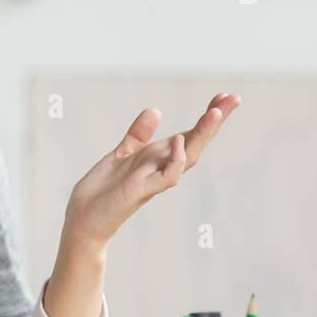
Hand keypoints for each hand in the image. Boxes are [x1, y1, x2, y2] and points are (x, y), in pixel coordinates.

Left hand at [62, 92, 241, 251]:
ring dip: (202, 135)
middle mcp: (160, 167)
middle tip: (233, 98)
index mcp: (156, 158)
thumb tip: (155, 110)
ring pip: (188, 156)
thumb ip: (137, 135)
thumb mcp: (120, 155)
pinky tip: (180, 140)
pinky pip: (167, 176)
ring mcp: (153, 179)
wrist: (83, 220)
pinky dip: (176, 159)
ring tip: (216, 112)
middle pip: (195, 142)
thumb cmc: (102, 192)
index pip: (189, 134)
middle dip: (214, 121)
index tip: (223, 96)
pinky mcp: (141, 191)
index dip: (205, 117)